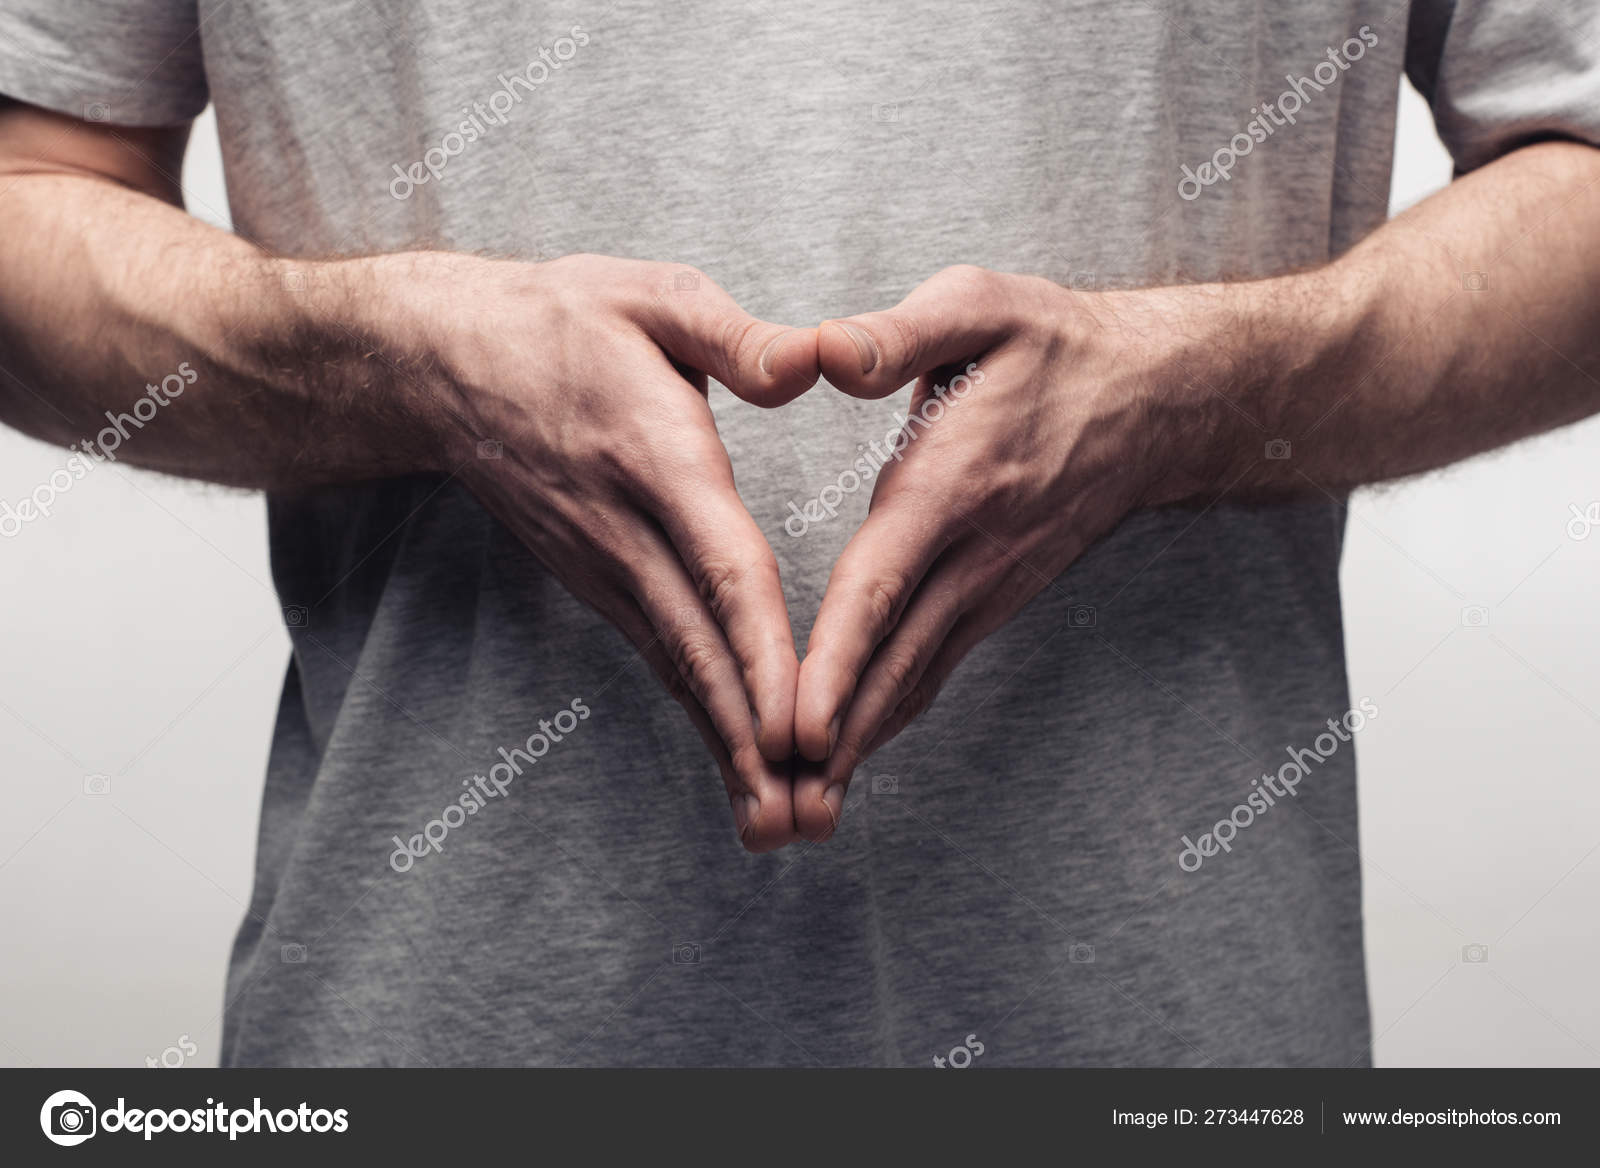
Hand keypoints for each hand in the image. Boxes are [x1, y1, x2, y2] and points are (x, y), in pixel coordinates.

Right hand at [419, 253, 818, 851]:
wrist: (439, 365)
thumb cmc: (558, 321)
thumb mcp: (650, 295)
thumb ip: (736, 337)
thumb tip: (817, 361)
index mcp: (653, 454)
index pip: (719, 565)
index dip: (759, 649)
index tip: (793, 724)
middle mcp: (625, 529)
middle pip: (698, 646)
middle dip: (749, 736)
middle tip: (799, 816)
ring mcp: (604, 565)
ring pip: (676, 667)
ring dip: (726, 746)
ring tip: (779, 818)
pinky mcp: (598, 580)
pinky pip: (660, 655)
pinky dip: (701, 714)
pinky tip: (739, 762)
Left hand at [792, 265, 1201, 839]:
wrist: (1157, 397)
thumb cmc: (1054, 344)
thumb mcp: (978, 307)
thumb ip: (896, 333)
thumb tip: (821, 351)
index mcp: (955, 481)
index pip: (885, 582)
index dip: (839, 657)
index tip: (800, 726)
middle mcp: (977, 549)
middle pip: (899, 658)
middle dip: (838, 736)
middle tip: (782, 807)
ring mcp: (994, 582)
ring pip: (920, 674)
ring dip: (863, 741)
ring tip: (805, 804)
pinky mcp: (999, 595)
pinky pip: (938, 664)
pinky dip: (894, 712)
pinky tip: (855, 748)